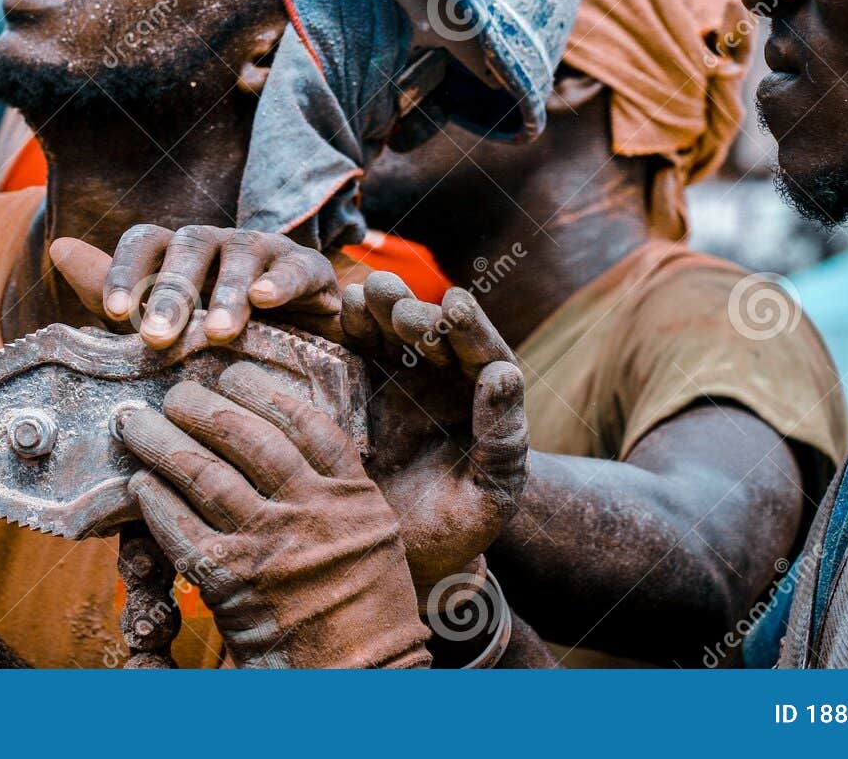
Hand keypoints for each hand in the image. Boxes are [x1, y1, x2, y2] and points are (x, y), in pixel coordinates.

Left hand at [49, 225, 342, 347]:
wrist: (297, 357)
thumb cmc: (215, 342)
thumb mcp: (159, 323)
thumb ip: (109, 291)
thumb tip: (57, 247)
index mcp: (177, 254)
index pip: (145, 241)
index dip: (125, 271)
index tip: (113, 315)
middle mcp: (219, 243)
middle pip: (190, 246)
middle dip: (171, 291)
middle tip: (156, 337)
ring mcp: (265, 250)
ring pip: (241, 255)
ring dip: (226, 292)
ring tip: (216, 334)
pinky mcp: (311, 269)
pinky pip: (297, 267)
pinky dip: (281, 281)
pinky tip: (266, 302)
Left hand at [118, 361, 429, 667]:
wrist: (363, 677)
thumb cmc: (368, 609)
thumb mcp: (373, 533)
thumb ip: (334, 486)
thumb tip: (283, 437)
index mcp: (352, 494)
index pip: (305, 423)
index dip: (264, 389)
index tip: (235, 372)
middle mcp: (312, 510)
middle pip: (248, 437)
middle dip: (203, 406)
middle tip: (177, 391)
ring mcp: (270, 544)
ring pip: (206, 473)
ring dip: (164, 442)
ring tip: (140, 423)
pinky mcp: (232, 581)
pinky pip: (182, 528)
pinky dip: (156, 501)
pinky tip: (140, 483)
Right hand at [342, 273, 528, 594]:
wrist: (404, 555)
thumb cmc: (458, 530)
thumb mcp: (490, 495)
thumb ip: (502, 441)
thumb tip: (504, 374)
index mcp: (485, 401)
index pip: (485, 354)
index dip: (472, 329)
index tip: (456, 308)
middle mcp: (444, 380)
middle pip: (436, 336)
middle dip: (419, 317)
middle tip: (399, 309)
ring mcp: (400, 378)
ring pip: (395, 333)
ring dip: (383, 308)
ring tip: (367, 292)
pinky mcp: (361, 386)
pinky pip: (357, 351)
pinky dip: (352, 327)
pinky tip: (342, 309)